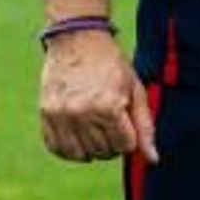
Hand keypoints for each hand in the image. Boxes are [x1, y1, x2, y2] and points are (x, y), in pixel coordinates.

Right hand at [38, 31, 155, 163]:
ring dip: (91, 148)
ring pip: (80, 154)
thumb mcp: (136, 91)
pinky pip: (57, 148)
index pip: (125, 146)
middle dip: (112, 143)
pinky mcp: (46, 114)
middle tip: (111, 123)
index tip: (126, 123)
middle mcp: (82, 113)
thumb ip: (145, 127)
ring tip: (95, 129)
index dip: (129, 138)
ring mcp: (61, 115)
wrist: (78, 39)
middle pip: (103, 152)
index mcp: (109, 107)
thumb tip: (153, 160)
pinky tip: (77, 136)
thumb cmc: (113, 66)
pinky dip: (69, 149)